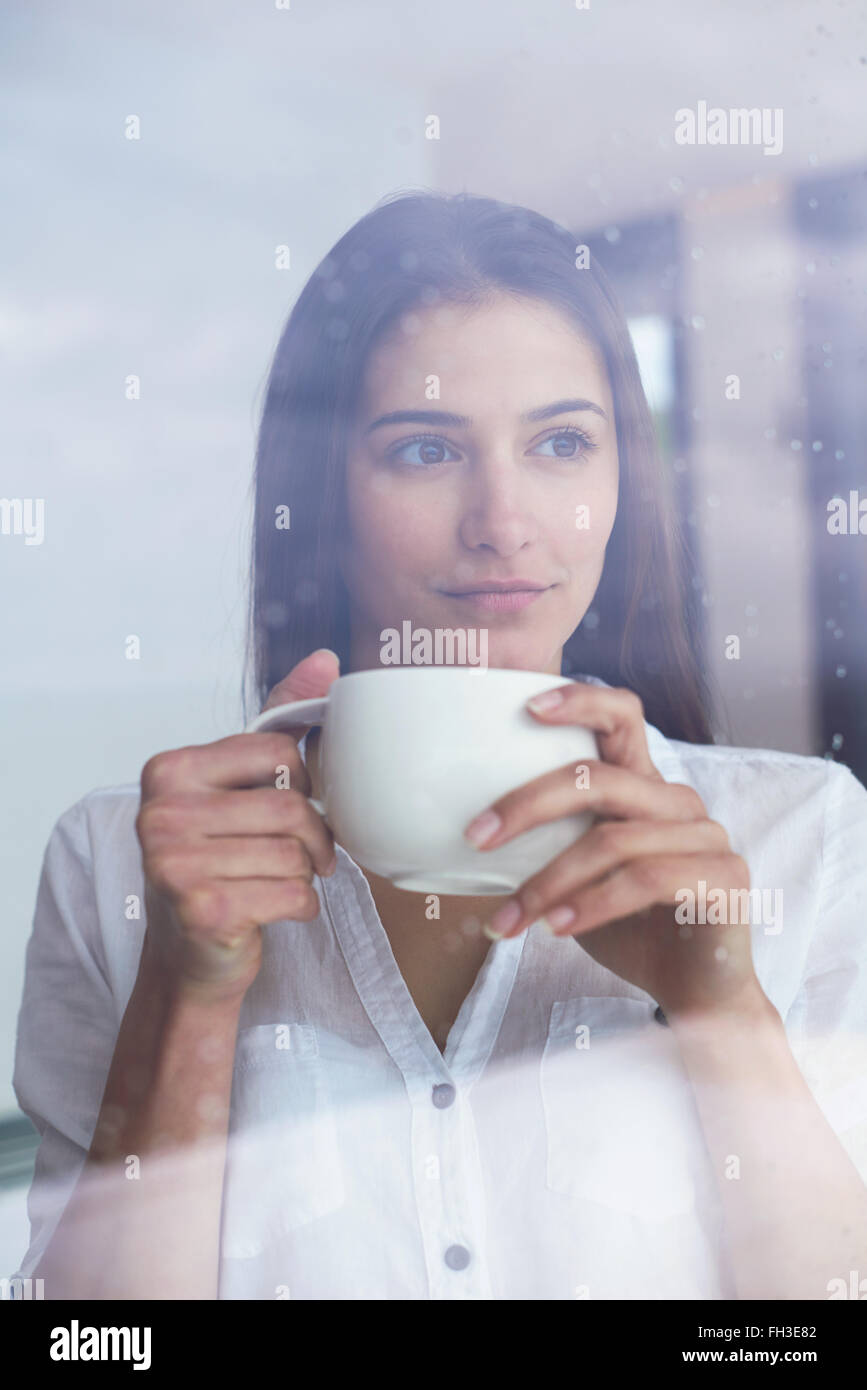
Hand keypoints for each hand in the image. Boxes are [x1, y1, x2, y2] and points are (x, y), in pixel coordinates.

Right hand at [136, 649, 339, 1001]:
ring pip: (295, 854)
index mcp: (171, 770)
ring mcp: (174, 862)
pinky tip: (275, 909)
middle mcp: (161, 812)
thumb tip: (325, 660)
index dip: (303, 785)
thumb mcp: (239, 785)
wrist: (189, 955)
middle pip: (291, 809)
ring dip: (306, 875)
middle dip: (314, 839)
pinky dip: (301, 906)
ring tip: (282, 882)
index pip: (279, 751)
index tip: (293, 806)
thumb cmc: (218, 862)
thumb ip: (278, 720)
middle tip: (306, 855)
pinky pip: (292, 893)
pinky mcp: (201, 908)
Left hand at [464, 681, 762, 1017]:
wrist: (696, 996)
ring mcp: (708, 837)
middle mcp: (679, 802)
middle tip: (476, 836)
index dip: (580, 701)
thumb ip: (551, 845)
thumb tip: (473, 832)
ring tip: (509, 919)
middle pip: (599, 779)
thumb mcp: (578, 881)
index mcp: (646, 788)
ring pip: (612, 840)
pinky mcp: (726, 878)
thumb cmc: (630, 932)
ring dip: (548, 883)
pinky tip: (554, 929)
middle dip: (528, 805)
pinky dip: (590, 905)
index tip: (526, 707)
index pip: (622, 717)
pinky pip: (644, 880)